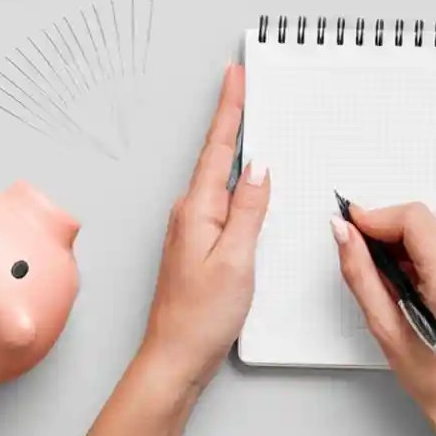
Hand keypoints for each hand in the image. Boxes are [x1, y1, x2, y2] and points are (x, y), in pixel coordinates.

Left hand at [139, 64, 269, 388]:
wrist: (175, 357)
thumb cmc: (200, 317)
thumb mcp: (236, 259)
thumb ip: (249, 210)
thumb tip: (259, 168)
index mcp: (198, 210)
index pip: (218, 148)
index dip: (230, 109)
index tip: (235, 77)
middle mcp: (192, 213)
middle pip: (218, 156)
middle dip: (234, 120)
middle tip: (247, 86)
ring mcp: (195, 229)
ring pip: (223, 179)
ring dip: (238, 150)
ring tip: (253, 122)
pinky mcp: (202, 245)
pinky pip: (225, 202)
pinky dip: (240, 184)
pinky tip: (251, 183)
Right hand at [331, 203, 435, 429]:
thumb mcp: (384, 326)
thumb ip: (360, 272)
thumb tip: (344, 234)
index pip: (411, 219)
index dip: (374, 217)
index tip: (350, 224)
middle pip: (420, 220)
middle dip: (384, 229)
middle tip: (358, 252)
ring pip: (429, 229)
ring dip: (399, 242)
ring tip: (383, 278)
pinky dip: (414, 253)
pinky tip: (403, 280)